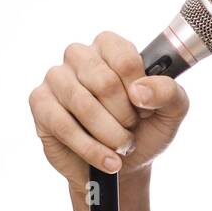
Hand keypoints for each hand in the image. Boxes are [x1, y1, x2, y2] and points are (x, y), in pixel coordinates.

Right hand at [29, 31, 189, 191]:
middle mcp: (80, 55)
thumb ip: (169, 92)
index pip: (125, 59)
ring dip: (110, 135)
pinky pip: (63, 125)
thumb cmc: (145, 130)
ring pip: (83, 105)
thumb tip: (141, 91)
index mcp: (111, 47)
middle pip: (105, 82)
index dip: (140, 91)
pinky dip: (92, 149)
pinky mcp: (40, 103)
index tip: (145, 109)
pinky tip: (109, 161)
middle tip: (131, 130)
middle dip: (125, 117)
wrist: (123, 164)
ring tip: (122, 146)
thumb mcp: (171, 111)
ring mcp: (56, 77)